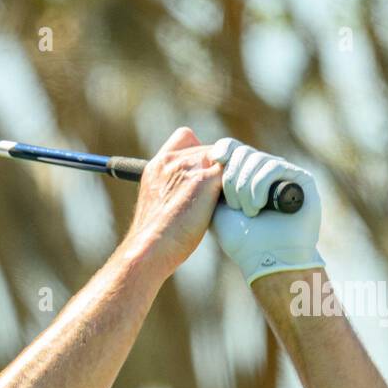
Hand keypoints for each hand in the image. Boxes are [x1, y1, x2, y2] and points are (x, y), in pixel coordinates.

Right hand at [122, 127, 223, 279]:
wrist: (149, 250)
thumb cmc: (156, 239)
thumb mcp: (160, 206)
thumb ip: (175, 189)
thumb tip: (197, 194)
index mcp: (157, 166)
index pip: (185, 137)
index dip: (198, 151)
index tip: (201, 173)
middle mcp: (171, 160)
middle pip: (211, 149)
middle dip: (219, 170)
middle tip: (222, 196)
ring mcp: (188, 167)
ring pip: (225, 158)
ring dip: (231, 177)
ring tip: (229, 203)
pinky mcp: (205, 179)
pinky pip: (234, 172)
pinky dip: (238, 187)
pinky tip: (236, 207)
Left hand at [209, 138, 325, 284]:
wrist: (265, 258)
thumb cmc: (240, 239)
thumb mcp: (215, 209)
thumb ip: (210, 183)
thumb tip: (209, 154)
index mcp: (245, 174)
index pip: (233, 147)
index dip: (223, 150)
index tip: (214, 161)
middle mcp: (265, 170)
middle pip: (242, 151)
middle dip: (231, 180)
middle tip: (234, 206)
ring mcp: (284, 173)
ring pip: (256, 159)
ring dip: (245, 189)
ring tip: (249, 212)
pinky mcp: (300, 178)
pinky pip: (273, 166)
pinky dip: (260, 187)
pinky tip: (259, 207)